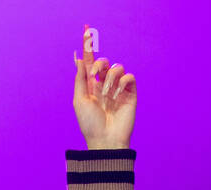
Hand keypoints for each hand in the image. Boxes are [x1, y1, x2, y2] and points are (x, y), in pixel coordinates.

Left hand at [73, 24, 135, 148]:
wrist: (106, 139)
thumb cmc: (90, 123)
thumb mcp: (79, 100)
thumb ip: (80, 78)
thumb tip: (79, 58)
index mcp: (91, 85)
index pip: (90, 62)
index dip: (88, 47)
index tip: (86, 30)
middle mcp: (104, 85)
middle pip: (104, 61)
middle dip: (99, 64)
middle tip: (95, 76)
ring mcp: (118, 89)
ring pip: (117, 68)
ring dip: (110, 78)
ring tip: (108, 95)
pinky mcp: (131, 94)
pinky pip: (129, 77)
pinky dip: (122, 83)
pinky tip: (118, 96)